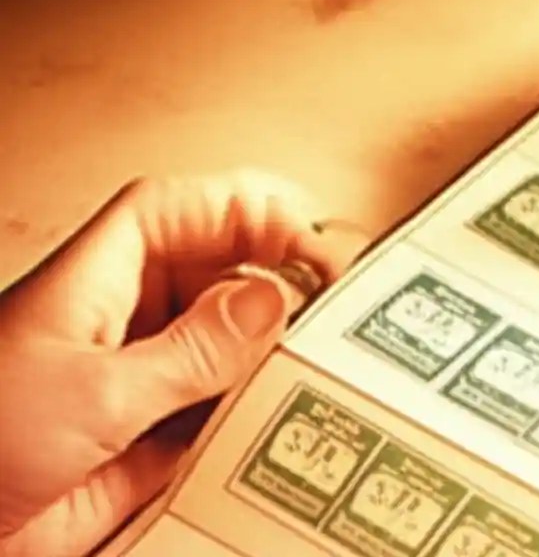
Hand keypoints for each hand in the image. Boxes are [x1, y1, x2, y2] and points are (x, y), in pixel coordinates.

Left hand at [0, 172, 365, 556]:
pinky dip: (256, 414)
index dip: (245, 206)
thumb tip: (271, 299)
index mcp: (92, 281)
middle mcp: (120, 321)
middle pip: (215, 270)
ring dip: (273, 350)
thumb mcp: (93, 395)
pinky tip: (287, 421)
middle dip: (275, 277)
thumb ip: (193, 350)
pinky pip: (219, 412)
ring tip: (324, 361)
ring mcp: (138, 381)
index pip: (179, 211)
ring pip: (226, 342)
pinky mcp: (148, 442)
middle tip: (335, 300)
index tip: (306, 234)